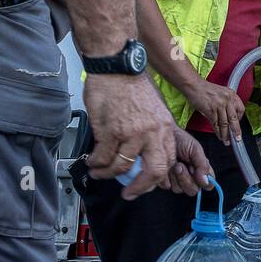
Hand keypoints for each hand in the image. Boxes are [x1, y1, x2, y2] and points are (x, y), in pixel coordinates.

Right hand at [85, 75, 178, 199]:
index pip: (168, 161)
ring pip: (122, 166)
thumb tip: (143, 156)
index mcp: (165, 128)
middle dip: (140, 188)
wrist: (116, 67)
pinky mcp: (111, 130)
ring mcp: (132, 133)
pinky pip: (103, 156)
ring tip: (99, 173)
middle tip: (129, 194)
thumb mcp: (154, 111)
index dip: (156, 178)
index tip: (146, 184)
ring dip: (107, 174)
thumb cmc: (131, 87)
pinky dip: (96, 163)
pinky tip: (92, 162)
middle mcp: (153, 132)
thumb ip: (152, 133)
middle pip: (154, 171)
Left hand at [167, 128, 214, 194]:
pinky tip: (167, 167)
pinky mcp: (166, 181)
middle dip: (186, 178)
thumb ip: (203, 165)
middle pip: (193, 190)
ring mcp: (177, 180)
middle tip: (181, 165)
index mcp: (201, 171)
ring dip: (176, 176)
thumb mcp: (195, 149)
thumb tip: (206, 182)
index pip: (208, 184)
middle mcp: (191, 178)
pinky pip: (168, 186)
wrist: (163, 135)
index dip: (205, 183)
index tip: (197, 173)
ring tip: (174, 163)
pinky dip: (166, 177)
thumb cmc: (181, 140)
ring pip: (179, 189)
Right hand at [188, 80, 245, 145]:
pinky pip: (216, 124)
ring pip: (224, 123)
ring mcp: (219, 105)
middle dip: (236, 131)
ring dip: (225, 134)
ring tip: (226, 141)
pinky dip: (217, 132)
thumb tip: (229, 118)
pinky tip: (218, 136)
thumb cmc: (205, 90)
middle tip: (237, 139)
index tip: (237, 126)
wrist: (193, 85)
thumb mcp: (221, 93)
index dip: (239, 119)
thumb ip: (227, 103)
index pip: (240, 109)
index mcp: (232, 94)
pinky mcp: (210, 110)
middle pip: (234, 118)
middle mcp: (227, 99)